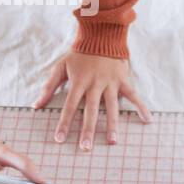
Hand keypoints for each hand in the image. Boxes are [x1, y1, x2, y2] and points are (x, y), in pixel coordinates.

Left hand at [33, 52, 151, 149]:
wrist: (100, 35)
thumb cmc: (78, 54)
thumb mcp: (60, 67)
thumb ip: (49, 87)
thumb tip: (36, 105)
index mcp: (79, 82)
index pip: (69, 106)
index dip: (64, 123)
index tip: (60, 139)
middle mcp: (95, 84)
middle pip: (90, 110)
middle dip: (88, 130)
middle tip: (85, 148)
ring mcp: (110, 83)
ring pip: (111, 107)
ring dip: (112, 125)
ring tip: (112, 141)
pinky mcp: (123, 80)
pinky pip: (133, 95)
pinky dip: (141, 106)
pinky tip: (147, 120)